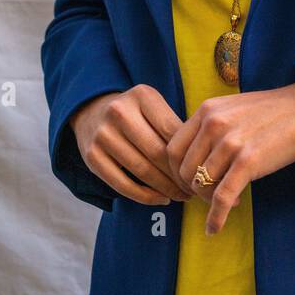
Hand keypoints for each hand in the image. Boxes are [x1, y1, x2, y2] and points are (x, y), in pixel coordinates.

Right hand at [69, 85, 195, 205]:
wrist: (92, 112)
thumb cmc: (136, 113)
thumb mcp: (154, 107)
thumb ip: (174, 125)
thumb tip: (202, 160)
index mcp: (141, 95)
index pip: (172, 131)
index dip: (189, 154)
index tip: (203, 170)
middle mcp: (119, 112)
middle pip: (158, 152)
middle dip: (179, 175)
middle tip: (195, 188)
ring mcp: (103, 134)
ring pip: (142, 170)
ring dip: (166, 188)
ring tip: (181, 195)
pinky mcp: (92, 156)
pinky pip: (123, 184)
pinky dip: (146, 196)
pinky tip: (161, 199)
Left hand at [166, 79, 294, 235]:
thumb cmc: (272, 113)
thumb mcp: (232, 109)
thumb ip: (209, 127)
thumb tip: (191, 161)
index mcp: (207, 110)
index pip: (172, 150)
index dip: (176, 173)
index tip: (188, 184)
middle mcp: (214, 124)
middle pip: (184, 171)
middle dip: (194, 190)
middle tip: (209, 196)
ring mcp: (231, 142)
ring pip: (202, 185)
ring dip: (211, 201)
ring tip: (229, 200)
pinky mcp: (249, 161)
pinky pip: (222, 197)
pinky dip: (216, 217)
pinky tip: (215, 228)